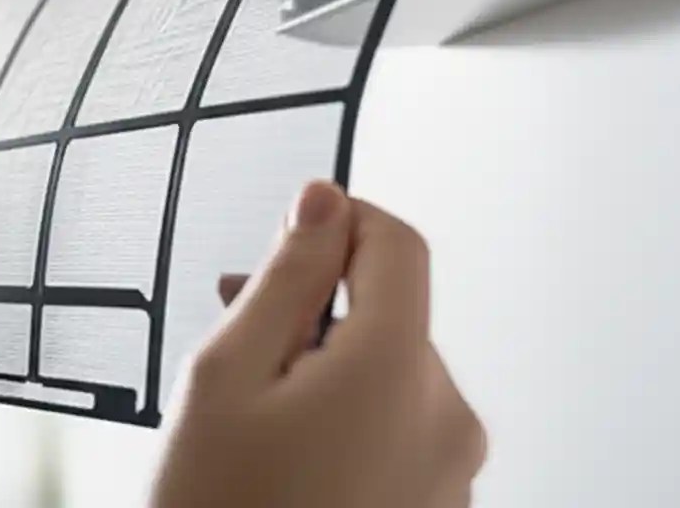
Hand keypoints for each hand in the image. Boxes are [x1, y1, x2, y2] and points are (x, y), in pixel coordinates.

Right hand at [151, 181, 486, 507]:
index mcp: (399, 372)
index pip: (399, 246)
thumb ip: (287, 277)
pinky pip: (402, 428)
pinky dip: (352, 418)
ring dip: (332, 366)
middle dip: (322, 308)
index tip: (297, 229)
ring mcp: (451, 473)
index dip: (344, 221)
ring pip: (394, 374)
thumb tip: (324, 203)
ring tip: (258, 407)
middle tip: (243, 332)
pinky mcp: (439, 506)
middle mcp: (447, 420)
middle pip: (395, 315)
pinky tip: (290, 450)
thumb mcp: (229, 375)